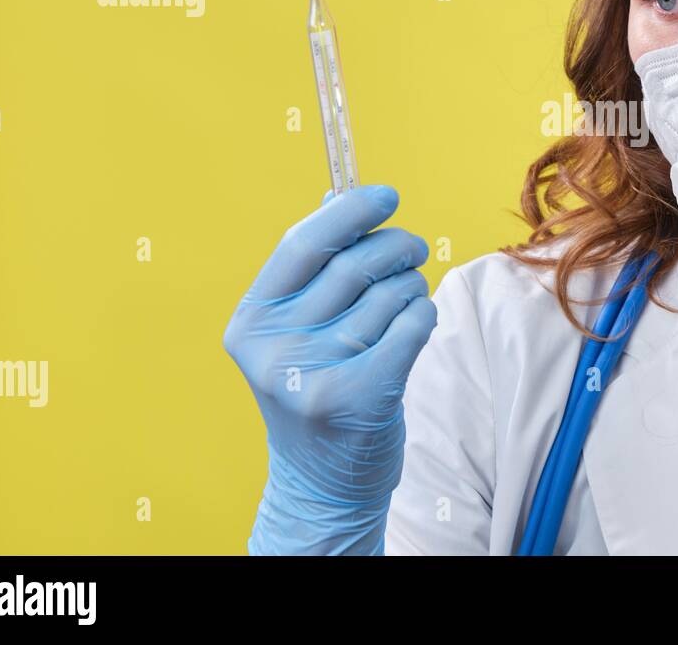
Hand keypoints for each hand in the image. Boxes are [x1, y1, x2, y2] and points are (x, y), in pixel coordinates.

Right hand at [223, 185, 437, 553]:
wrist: (323, 484)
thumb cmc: (319, 390)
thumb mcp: (298, 331)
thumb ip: (313, 269)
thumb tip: (337, 195)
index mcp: (252, 320)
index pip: (301, 243)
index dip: (349, 211)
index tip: (387, 194)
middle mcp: (274, 347)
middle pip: (354, 264)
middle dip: (397, 247)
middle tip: (413, 251)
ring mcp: (313, 375)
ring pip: (390, 295)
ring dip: (412, 289)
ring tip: (404, 308)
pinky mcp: (358, 397)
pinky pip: (412, 326)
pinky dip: (424, 316)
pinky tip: (417, 327)